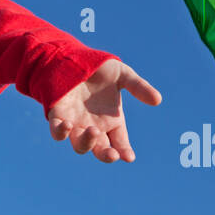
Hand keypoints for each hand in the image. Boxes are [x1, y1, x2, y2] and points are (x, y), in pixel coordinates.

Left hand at [47, 59, 161, 162]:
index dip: (124, 152)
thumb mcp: (122, 75)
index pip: (120, 143)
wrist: (73, 57)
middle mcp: (94, 127)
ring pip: (79, 144)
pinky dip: (60, 131)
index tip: (129, 157)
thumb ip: (138, 87)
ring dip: (86, 142)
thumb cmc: (99, 68)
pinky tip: (67, 125)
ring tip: (92, 131)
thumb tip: (158, 99)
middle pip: (100, 150)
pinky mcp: (58, 115)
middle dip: (106, 155)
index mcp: (112, 122)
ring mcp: (76, 123)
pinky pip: (57, 131)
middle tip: (111, 154)